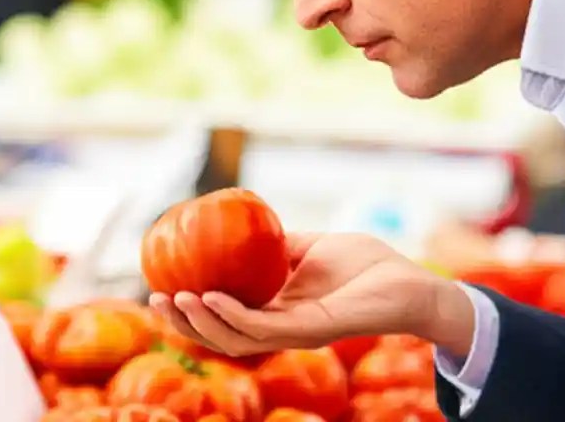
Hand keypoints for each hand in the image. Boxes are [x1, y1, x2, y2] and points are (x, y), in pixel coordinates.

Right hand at [149, 232, 475, 359]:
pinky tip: (213, 297)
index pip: (224, 319)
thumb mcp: (308, 246)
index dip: (189, 311)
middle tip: (154, 299)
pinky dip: (235, 315)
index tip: (158, 287)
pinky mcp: (315, 331)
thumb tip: (237, 223)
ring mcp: (296, 333)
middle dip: (183, 324)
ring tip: (176, 299)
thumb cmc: (366, 264)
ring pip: (237, 340)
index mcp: (276, 311)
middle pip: (221, 336)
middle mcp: (281, 328)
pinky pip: (267, 328)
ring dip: (201, 323)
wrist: (410, 280)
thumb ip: (275, 244)